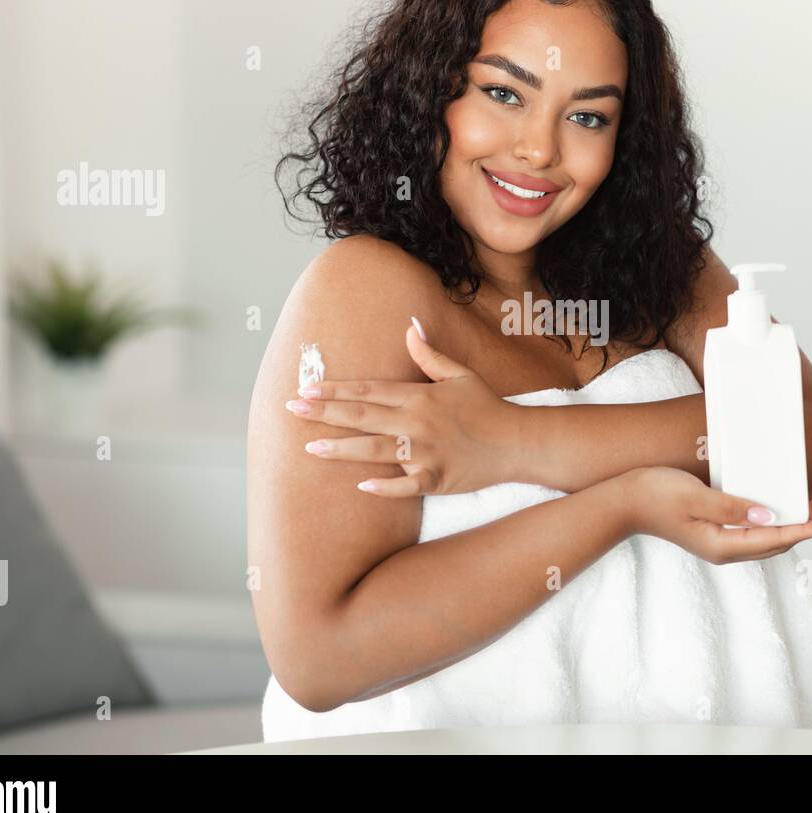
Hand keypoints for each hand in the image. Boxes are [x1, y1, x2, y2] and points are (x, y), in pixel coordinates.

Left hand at [286, 317, 525, 496]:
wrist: (518, 442)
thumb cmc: (487, 406)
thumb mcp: (460, 374)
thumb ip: (429, 355)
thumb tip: (410, 326)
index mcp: (420, 396)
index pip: (369, 390)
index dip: (336, 389)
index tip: (307, 388)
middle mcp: (418, 423)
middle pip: (364, 417)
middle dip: (325, 413)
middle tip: (292, 409)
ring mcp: (427, 453)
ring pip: (376, 450)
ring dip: (342, 448)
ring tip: (311, 447)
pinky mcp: (437, 479)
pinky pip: (407, 485)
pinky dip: (385, 486)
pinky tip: (361, 485)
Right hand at [617, 467, 811, 563]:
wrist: (625, 502)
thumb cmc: (656, 494)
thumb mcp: (695, 496)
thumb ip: (731, 507)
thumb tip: (768, 515)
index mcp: (722, 544)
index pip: (774, 538)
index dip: (805, 528)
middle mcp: (724, 549)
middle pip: (776, 542)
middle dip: (806, 526)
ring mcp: (719, 544)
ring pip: (767, 539)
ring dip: (794, 525)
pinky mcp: (715, 533)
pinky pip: (755, 533)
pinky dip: (775, 523)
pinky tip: (781, 511)